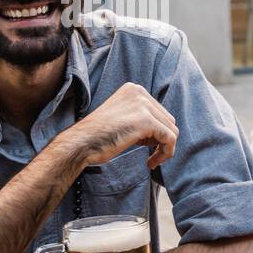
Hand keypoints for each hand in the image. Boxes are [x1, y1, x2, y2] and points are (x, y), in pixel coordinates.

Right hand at [59, 82, 178, 169]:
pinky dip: (165, 153)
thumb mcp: (124, 118)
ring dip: (164, 148)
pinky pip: (170, 139)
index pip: (160, 112)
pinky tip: (151, 163)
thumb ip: (143, 117)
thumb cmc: (98, 137)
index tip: (147, 146)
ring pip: (172, 130)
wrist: (80, 144)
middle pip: (168, 120)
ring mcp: (142, 105)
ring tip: (150, 159)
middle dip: (161, 140)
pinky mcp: (146, 120)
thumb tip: (169, 129)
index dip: (157, 132)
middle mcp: (139, 92)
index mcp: (134, 89)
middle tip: (148, 154)